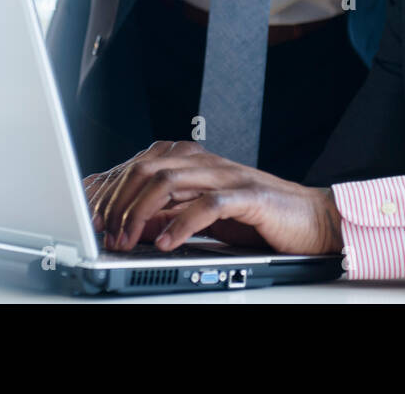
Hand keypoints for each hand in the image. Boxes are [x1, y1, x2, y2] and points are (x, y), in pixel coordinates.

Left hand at [81, 141, 343, 255]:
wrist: (312, 219)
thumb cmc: (259, 218)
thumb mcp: (202, 215)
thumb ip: (169, 212)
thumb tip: (128, 222)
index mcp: (193, 161)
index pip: (138, 165)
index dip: (110, 191)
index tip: (91, 218)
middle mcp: (206, 162)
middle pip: (146, 167)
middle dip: (118, 201)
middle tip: (105, 233)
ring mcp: (228, 176)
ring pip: (170, 180)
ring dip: (140, 212)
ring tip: (127, 241)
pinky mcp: (249, 197)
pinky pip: (208, 205)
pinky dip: (181, 223)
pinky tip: (166, 243)